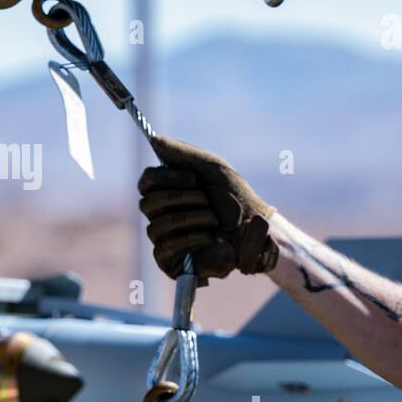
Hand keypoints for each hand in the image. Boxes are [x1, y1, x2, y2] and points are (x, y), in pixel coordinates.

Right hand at [137, 134, 278, 282]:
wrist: (255, 229)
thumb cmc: (236, 197)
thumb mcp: (210, 167)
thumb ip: (181, 152)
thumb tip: (153, 139)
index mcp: (168, 191)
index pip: (146, 182)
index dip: (165, 177)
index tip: (192, 178)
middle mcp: (162, 214)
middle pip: (147, 204)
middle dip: (182, 199)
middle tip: (208, 200)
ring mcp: (164, 239)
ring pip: (156, 227)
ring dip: (191, 219)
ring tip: (214, 219)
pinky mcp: (170, 262)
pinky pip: (163, 250)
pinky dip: (188, 240)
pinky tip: (208, 237)